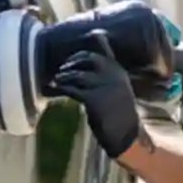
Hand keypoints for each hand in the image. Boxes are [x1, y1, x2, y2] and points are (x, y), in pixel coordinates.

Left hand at [51, 30, 143, 158]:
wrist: (126, 135)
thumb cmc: (119, 112)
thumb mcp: (117, 87)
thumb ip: (106, 71)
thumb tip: (97, 46)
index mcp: (118, 71)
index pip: (102, 51)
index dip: (84, 51)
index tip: (71, 58)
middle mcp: (113, 75)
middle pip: (88, 58)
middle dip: (73, 61)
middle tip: (63, 69)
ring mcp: (103, 86)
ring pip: (77, 74)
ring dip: (64, 76)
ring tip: (57, 79)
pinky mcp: (93, 99)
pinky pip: (73, 89)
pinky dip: (62, 87)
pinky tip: (57, 88)